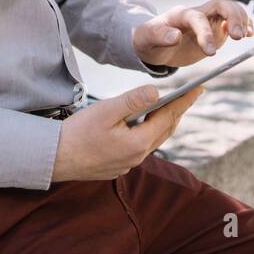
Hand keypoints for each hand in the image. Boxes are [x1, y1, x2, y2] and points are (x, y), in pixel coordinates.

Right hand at [51, 84, 204, 182]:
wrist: (54, 159)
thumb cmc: (77, 133)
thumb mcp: (105, 111)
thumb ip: (132, 101)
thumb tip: (156, 92)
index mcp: (138, 143)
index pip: (168, 117)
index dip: (185, 101)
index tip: (199, 88)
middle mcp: (137, 157)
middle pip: (165, 130)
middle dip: (179, 111)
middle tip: (192, 95)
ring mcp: (128, 163)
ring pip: (154, 139)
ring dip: (165, 122)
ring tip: (174, 107)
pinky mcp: (118, 165)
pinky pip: (142, 146)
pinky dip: (150, 131)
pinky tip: (146, 124)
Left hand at [133, 0, 253, 70]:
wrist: (154, 44)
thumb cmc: (148, 40)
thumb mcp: (146, 40)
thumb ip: (158, 36)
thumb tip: (175, 36)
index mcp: (181, 14)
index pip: (198, 18)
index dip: (206, 33)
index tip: (210, 52)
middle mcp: (198, 13)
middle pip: (220, 4)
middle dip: (232, 16)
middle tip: (239, 36)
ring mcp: (209, 20)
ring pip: (230, 9)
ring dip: (241, 19)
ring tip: (245, 35)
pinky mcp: (216, 29)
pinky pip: (234, 21)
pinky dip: (244, 24)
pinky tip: (249, 34)